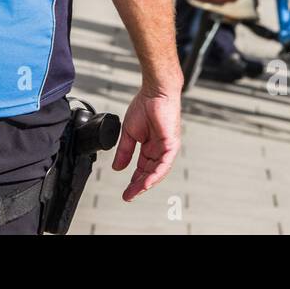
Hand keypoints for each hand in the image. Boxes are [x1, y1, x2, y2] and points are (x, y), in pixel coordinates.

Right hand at [113, 86, 180, 200]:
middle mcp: (160, 150)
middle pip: (150, 173)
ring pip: (157, 171)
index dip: (134, 180)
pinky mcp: (171, 144)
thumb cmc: (145, 106)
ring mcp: (167, 148)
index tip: (125, 191)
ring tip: (135, 192)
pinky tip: (146, 182)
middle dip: (138, 185)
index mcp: (150, 147)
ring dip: (146, 183)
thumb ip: (124, 151)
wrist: (154, 92)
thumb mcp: (129, 133)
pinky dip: (155, 174)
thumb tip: (117, 167)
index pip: (142, 168)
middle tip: (128, 196)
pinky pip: (164, 164)